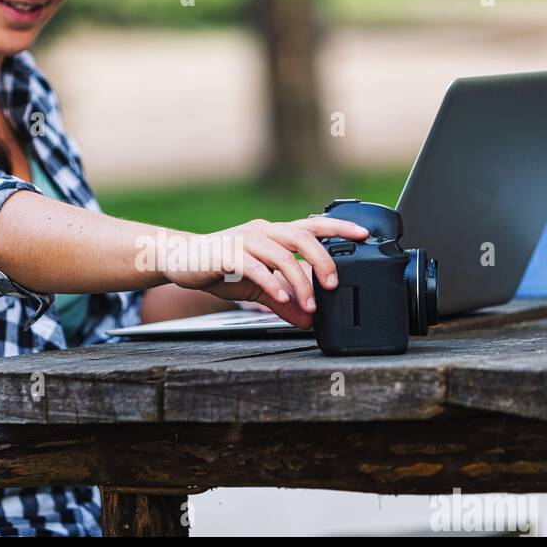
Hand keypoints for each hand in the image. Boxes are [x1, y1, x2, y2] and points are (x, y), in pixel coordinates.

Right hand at [163, 218, 367, 328]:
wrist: (181, 261)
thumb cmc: (221, 268)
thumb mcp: (258, 287)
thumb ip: (283, 301)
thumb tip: (307, 321)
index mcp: (274, 234)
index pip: (313, 226)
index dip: (340, 228)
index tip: (365, 235)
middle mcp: (264, 231)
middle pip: (303, 237)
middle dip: (324, 261)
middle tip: (334, 285)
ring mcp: (246, 239)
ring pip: (282, 254)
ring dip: (300, 281)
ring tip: (309, 304)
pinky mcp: (228, 253)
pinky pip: (256, 267)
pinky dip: (272, 283)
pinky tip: (281, 298)